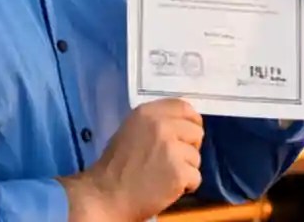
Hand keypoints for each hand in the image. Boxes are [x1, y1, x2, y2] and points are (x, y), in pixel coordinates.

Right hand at [59, 98, 203, 220]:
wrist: (106, 195)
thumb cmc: (116, 166)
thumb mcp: (131, 130)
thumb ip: (155, 123)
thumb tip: (181, 125)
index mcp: (147, 113)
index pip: (183, 107)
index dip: (191, 121)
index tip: (188, 134)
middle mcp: (161, 126)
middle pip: (196, 132)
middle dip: (189, 147)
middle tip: (173, 159)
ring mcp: (171, 148)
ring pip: (196, 157)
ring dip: (186, 168)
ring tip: (165, 175)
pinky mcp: (179, 172)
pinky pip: (196, 177)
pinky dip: (186, 186)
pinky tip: (168, 187)